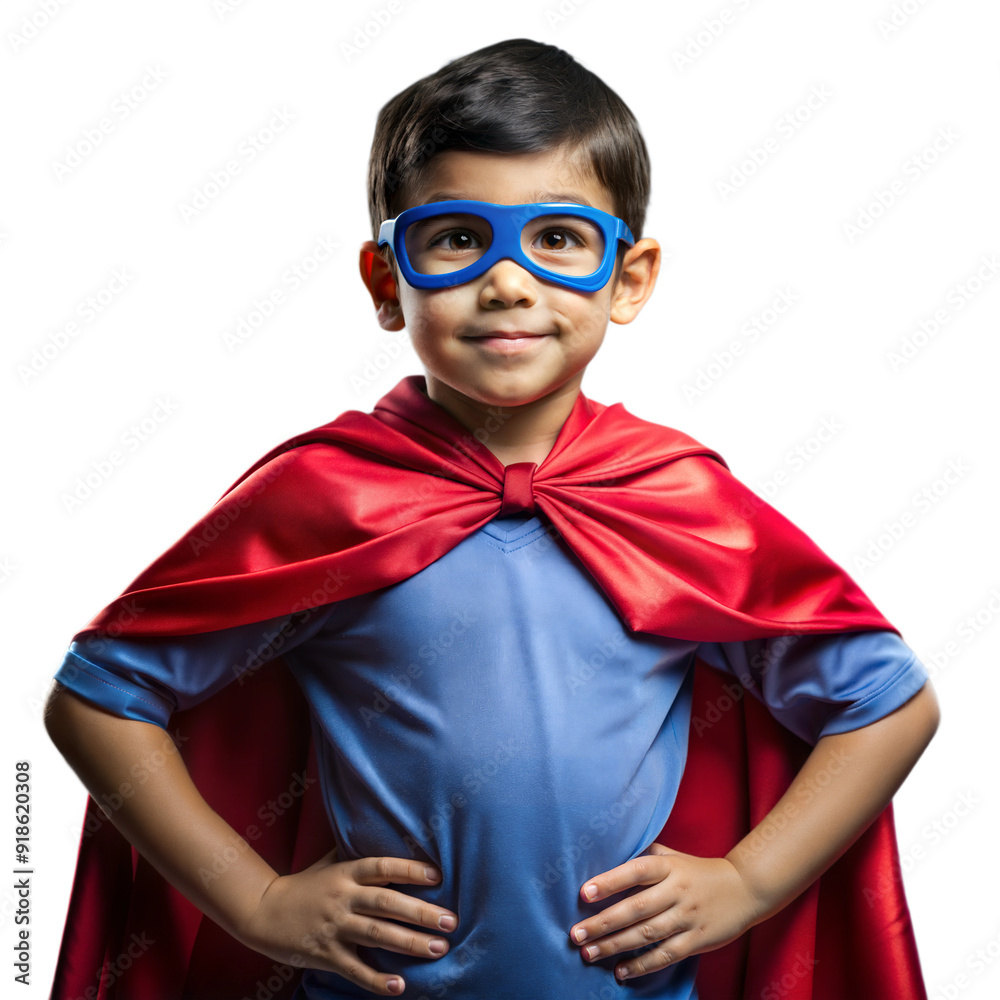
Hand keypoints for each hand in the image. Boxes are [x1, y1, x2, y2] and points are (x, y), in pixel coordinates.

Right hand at [237, 849, 458, 995]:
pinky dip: (376, 980)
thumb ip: (355, 852)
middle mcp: (342, 898)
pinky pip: (354, 969)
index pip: (382, 867)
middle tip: (450, 921)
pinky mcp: (324, 954)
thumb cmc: (304, 885)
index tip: (437, 877)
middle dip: (421, 912)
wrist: (263, 912)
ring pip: (377, 935)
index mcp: (345, 873)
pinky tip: (399, 986)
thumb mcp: (328, 862)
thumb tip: (387, 830)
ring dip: (410, 943)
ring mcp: (333, 927)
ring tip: (438, 948)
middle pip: (386, 903)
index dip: (409, 870)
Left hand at [568, 842, 764, 982]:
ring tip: (589, 953)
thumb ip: (644, 858)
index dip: (609, 881)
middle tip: (576, 933)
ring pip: (647, 934)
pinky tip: (620, 971)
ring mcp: (688, 916)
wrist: (744, 889)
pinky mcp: (698, 940)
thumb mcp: (672, 857)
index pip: (635, 871)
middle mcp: (677, 890)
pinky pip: (666, 955)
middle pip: (636, 908)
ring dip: (615, 946)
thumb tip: (607, 858)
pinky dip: (642, 965)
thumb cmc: (696, 871)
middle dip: (603, 922)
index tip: (584, 893)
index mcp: (668, 867)